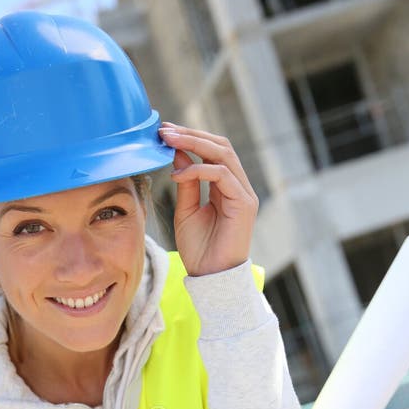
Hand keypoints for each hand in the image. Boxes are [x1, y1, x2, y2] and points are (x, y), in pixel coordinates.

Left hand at [158, 123, 257, 274]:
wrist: (211, 278)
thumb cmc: (199, 250)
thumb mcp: (186, 211)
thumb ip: (186, 183)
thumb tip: (178, 152)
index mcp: (225, 187)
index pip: (212, 151)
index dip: (189, 138)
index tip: (164, 132)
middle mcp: (238, 186)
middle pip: (219, 145)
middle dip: (190, 134)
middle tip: (164, 130)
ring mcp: (244, 193)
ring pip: (223, 154)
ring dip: (194, 143)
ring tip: (169, 140)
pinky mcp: (244, 203)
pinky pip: (223, 174)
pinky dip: (199, 169)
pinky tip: (179, 174)